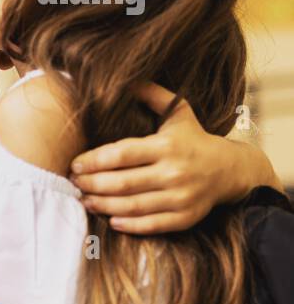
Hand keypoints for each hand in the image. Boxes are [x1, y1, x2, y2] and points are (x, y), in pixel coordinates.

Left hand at [69, 83, 255, 234]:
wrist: (231, 169)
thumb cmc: (194, 138)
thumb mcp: (178, 112)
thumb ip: (152, 95)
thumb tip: (126, 79)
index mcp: (167, 146)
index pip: (122, 154)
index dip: (93, 161)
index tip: (74, 164)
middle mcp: (174, 172)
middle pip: (122, 183)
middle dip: (91, 184)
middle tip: (73, 184)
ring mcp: (181, 197)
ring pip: (132, 206)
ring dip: (103, 205)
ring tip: (84, 200)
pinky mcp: (186, 217)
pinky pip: (151, 224)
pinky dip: (128, 224)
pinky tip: (110, 219)